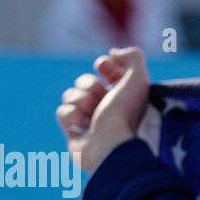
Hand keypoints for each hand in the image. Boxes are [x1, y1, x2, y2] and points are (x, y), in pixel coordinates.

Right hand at [55, 46, 151, 173]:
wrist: (110, 146)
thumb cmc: (124, 114)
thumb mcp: (138, 79)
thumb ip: (132, 57)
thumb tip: (113, 53)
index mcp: (123, 95)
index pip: (105, 68)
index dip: (104, 65)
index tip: (105, 68)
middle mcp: (107, 107)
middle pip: (84, 80)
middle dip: (89, 86)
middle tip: (101, 100)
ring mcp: (89, 121)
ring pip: (70, 95)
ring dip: (80, 101)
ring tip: (92, 116)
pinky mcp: (74, 133)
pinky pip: (62, 112)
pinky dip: (70, 116)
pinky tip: (82, 127)